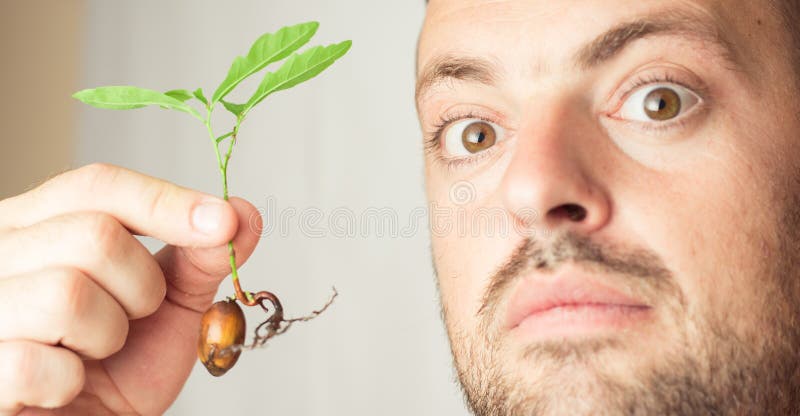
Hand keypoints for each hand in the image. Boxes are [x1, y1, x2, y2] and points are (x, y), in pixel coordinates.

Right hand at [0, 163, 262, 414]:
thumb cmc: (118, 370)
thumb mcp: (170, 306)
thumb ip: (201, 258)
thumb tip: (243, 213)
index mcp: (40, 225)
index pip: (99, 186)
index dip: (166, 201)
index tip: (223, 222)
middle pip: (94, 234)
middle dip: (141, 288)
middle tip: (130, 320)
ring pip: (66, 294)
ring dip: (106, 336)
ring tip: (92, 353)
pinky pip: (34, 362)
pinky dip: (68, 382)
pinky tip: (61, 386)